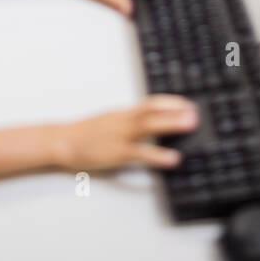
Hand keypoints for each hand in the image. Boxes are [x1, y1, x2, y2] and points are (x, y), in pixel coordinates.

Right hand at [54, 97, 197, 171]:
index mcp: (122, 114)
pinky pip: (140, 153)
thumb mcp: (109, 122)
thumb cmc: (86, 135)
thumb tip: (150, 124)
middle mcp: (123, 120)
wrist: (63, 142)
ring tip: (191, 125)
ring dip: (171, 124)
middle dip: (176, 111)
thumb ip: (127, 122)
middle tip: (197, 113)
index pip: (150, 103)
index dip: (170, 102)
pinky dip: (158, 155)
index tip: (188, 103)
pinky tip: (174, 158)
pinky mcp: (116, 153)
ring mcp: (119, 136)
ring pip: (148, 125)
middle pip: (152, 111)